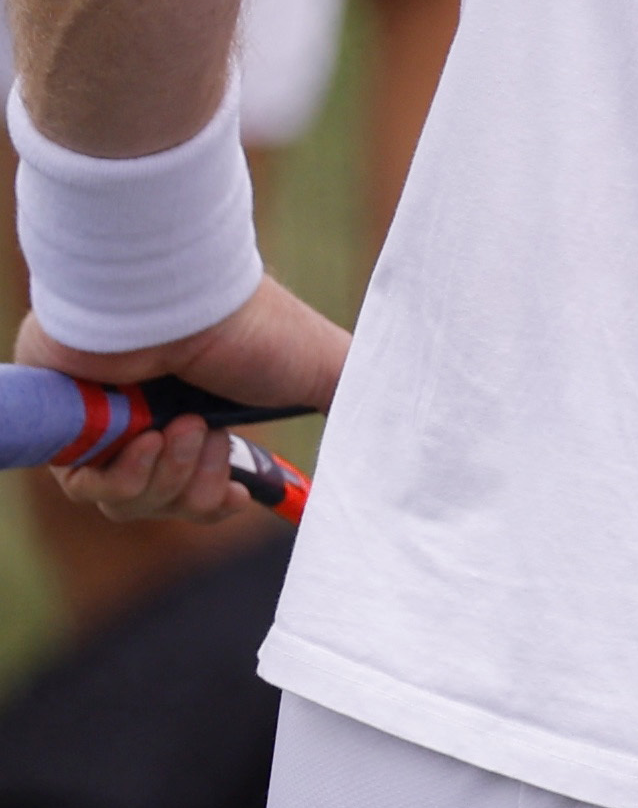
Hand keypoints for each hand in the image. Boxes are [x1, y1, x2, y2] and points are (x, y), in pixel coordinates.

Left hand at [20, 275, 347, 526]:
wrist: (177, 302)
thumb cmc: (251, 329)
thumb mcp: (325, 366)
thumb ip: (359, 404)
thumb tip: (404, 444)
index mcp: (209, 411)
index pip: (206, 486)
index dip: (221, 502)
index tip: (238, 496)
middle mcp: (156, 419)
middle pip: (171, 505)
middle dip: (197, 489)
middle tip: (207, 438)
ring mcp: (107, 426)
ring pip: (130, 503)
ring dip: (165, 475)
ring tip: (177, 428)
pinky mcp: (63, 427)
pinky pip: (87, 487)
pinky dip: (122, 474)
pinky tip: (142, 437)